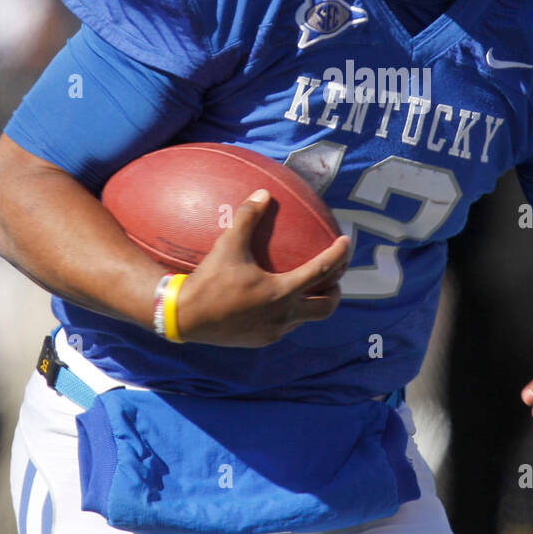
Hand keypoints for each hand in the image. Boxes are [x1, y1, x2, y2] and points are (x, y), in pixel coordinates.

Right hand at [174, 189, 350, 347]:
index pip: (321, 271)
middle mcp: (284, 315)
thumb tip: (263, 193)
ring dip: (314, 303)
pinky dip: (293, 313)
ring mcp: (274, 331)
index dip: (338, 255)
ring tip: (311, 287)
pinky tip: (281, 301)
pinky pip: (287, 326)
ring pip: (307, 319)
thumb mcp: (228, 245)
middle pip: (326, 306)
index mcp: (281, 291)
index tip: (347, 242)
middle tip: (334, 274)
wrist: (185, 317)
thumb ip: (247, 217)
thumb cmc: (209, 280)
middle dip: (335, 290)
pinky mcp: (262, 340)